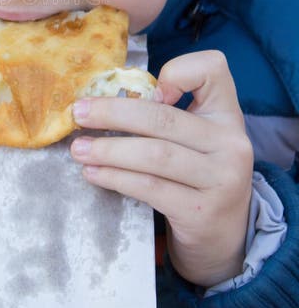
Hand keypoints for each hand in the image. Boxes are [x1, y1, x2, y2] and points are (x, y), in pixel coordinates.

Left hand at [70, 51, 253, 287]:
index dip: (178, 71)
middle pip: (164, 117)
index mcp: (226, 114)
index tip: (146, 89)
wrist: (224, 237)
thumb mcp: (197, 138)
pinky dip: (116, 178)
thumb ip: (169, 113)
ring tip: (78, 149)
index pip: (212, 70)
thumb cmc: (197, 176)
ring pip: (154, 155)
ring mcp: (220, 178)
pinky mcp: (201, 211)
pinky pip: (150, 188)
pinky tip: (93, 173)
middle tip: (78, 113)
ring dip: (108, 150)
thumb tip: (107, 99)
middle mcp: (230, 142)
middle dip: (113, 113)